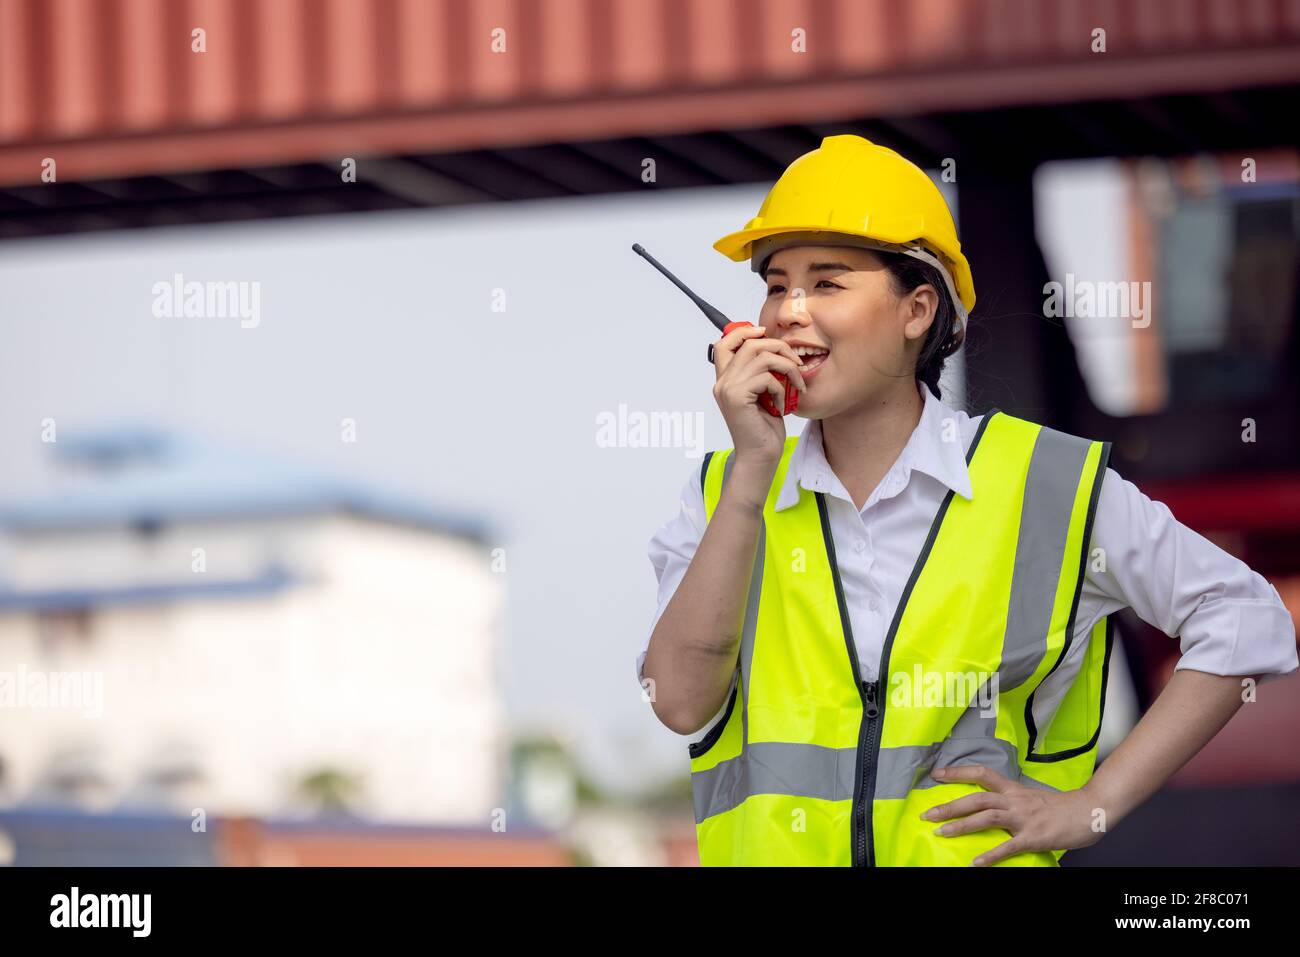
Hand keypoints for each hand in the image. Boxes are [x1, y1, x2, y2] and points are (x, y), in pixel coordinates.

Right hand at [711, 325, 805, 466]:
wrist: (760, 457)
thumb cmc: (764, 429)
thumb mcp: (762, 395)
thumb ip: (761, 373)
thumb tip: (775, 350)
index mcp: (725, 380)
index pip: (724, 343)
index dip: (744, 332)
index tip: (765, 333)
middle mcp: (722, 382)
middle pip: (749, 344)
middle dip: (779, 347)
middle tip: (796, 362)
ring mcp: (727, 389)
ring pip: (762, 357)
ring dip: (787, 367)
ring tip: (796, 383)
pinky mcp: (737, 397)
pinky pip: (767, 377)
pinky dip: (782, 389)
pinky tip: (782, 405)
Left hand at [920, 765, 1105, 865]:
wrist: (1089, 811)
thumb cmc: (1060, 807)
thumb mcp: (1031, 797)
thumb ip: (1011, 800)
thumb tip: (990, 806)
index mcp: (1013, 789)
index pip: (981, 774)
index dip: (958, 772)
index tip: (936, 774)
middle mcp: (1015, 800)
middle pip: (977, 797)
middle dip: (950, 805)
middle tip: (928, 814)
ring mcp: (1024, 818)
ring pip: (987, 816)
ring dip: (963, 825)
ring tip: (943, 832)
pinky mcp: (1034, 837)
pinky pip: (1008, 846)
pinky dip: (991, 854)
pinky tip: (976, 862)